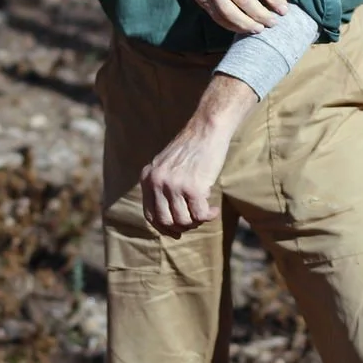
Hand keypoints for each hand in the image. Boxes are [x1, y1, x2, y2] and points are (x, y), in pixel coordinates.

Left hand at [141, 120, 228, 236]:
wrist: (207, 129)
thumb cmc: (192, 148)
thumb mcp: (167, 166)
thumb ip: (163, 188)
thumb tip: (170, 224)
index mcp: (147, 177)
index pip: (150, 215)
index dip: (164, 228)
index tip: (176, 233)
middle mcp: (157, 182)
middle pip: (166, 222)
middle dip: (182, 227)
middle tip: (195, 220)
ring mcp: (173, 185)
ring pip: (183, 221)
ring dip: (197, 221)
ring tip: (206, 212)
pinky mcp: (192, 187)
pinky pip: (199, 215)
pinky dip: (208, 216)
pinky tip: (214, 209)